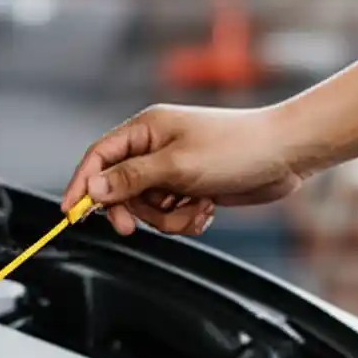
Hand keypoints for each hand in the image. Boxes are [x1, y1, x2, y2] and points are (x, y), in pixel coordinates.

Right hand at [60, 105, 306, 235]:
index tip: (71, 212)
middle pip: (119, 189)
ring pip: (147, 207)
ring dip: (168, 218)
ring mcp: (173, 169)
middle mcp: (155, 148)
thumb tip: (94, 188)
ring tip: (194, 210)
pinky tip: (206, 210)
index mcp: (146, 130)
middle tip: (134, 227)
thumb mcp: (177, 165)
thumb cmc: (236, 148)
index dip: (81, 185)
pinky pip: (171, 214)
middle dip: (132, 210)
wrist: (286, 154)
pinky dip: (185, 219)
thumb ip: (131, 178)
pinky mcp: (190, 188)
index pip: (98, 157)